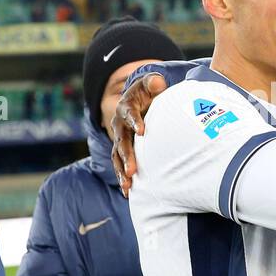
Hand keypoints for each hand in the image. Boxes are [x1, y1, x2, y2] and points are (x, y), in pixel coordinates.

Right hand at [110, 73, 166, 197]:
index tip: (142, 131)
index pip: (130, 115)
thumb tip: (157, 82)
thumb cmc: (148, 92)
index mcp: (126, 108)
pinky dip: (124, 177)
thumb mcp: (151, 83)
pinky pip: (120, 164)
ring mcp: (120, 139)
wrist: (139, 99)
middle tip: (133, 171)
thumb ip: (153, 82)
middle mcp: (119, 125)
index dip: (135, 121)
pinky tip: (128, 192)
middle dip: (127, 156)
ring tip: (128, 187)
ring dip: (122, 172)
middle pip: (121, 142)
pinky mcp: (122, 150)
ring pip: (117, 157)